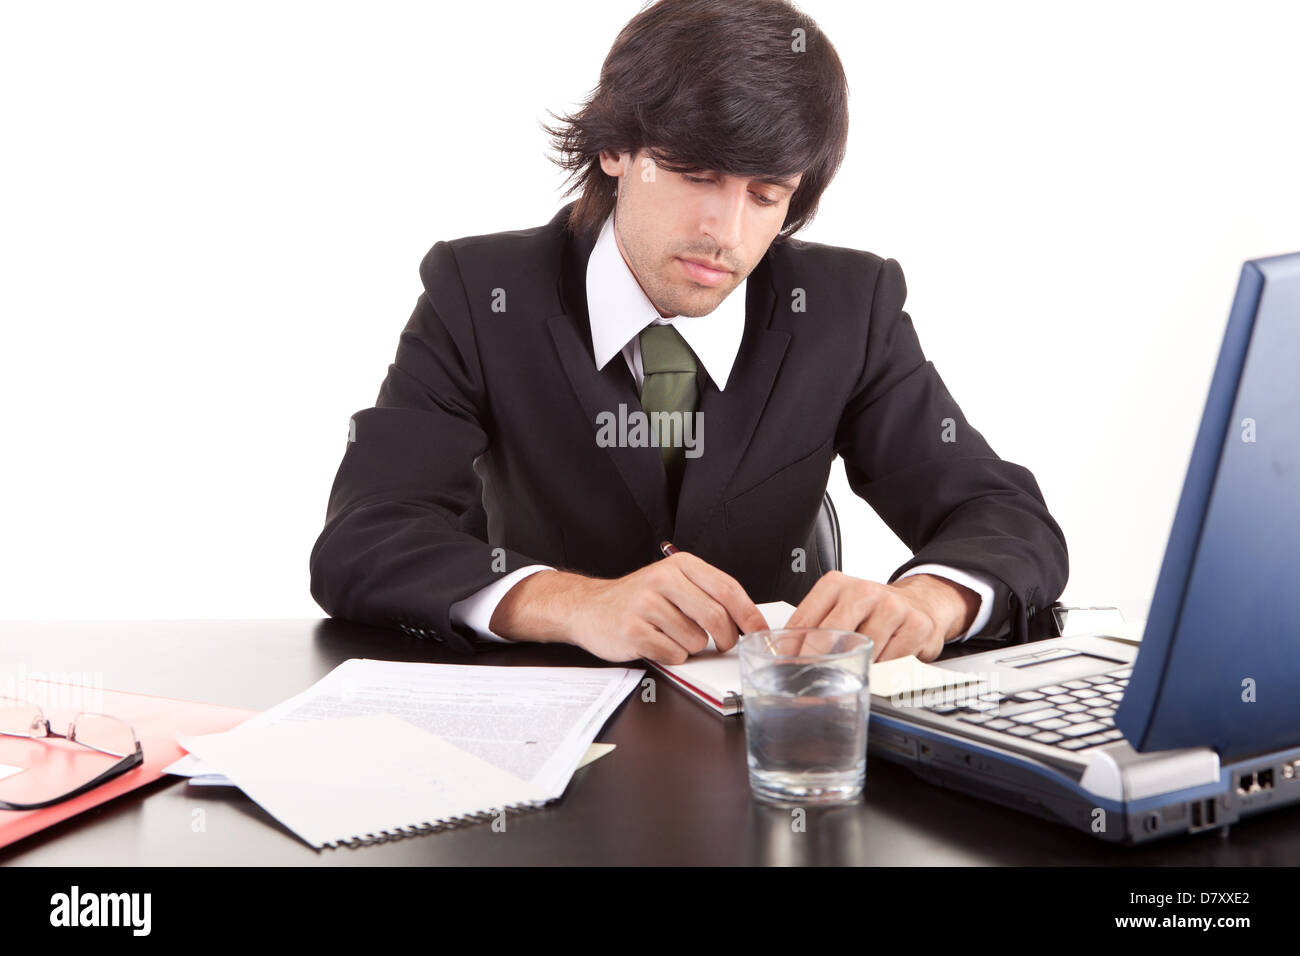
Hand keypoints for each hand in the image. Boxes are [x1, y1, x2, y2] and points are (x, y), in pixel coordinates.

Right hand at [490, 552, 768, 664]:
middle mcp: (663, 580)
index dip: (749, 615)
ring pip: (696, 640)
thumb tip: (749, 620)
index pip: (728, 588)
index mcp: (680, 565)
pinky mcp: (633, 630)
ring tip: (672, 635)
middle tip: (723, 644)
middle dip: (726, 639)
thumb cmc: (638, 598)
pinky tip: (657, 643)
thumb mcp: (673, 583)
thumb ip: (708, 594)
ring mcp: (646, 605)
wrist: (589, 608)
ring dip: (691, 646)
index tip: (760, 631)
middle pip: (717, 618)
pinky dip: (671, 655)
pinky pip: (673, 654)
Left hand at [785, 571, 977, 661]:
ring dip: (853, 670)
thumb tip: (780, 655)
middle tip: (808, 684)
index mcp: (836, 584)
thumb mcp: (840, 607)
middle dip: (815, 663)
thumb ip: (813, 626)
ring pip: (862, 652)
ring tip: (850, 675)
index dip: (791, 649)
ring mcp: (892, 607)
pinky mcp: (916, 627)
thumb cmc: (873, 610)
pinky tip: (878, 670)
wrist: (922, 604)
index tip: (783, 669)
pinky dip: (882, 672)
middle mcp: (864, 591)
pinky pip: (891, 662)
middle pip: (830, 634)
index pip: (804, 620)